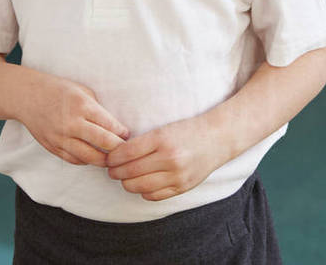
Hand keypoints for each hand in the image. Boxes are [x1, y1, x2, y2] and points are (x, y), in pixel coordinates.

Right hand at [17, 71, 129, 166]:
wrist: (28, 97)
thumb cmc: (60, 91)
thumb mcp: (83, 91)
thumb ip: (99, 109)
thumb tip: (117, 128)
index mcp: (82, 106)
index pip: (111, 126)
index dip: (123, 134)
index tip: (127, 135)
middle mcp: (71, 124)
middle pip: (104, 144)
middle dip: (118, 149)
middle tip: (125, 150)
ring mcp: (61, 138)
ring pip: (90, 158)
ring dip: (104, 160)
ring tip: (112, 157)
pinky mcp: (53, 147)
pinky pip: (75, 160)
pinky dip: (87, 161)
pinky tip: (93, 156)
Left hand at [105, 115, 227, 201]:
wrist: (217, 139)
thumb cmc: (187, 131)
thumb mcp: (163, 129)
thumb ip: (142, 142)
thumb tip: (115, 155)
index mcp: (162, 138)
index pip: (126, 152)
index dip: (112, 158)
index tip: (109, 158)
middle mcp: (170, 158)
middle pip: (130, 172)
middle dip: (115, 172)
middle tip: (112, 170)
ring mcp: (177, 175)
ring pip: (139, 187)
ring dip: (127, 183)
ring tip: (125, 178)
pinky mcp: (182, 187)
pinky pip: (153, 196)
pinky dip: (143, 192)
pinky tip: (142, 184)